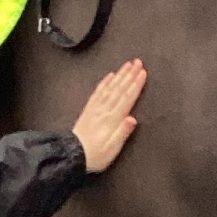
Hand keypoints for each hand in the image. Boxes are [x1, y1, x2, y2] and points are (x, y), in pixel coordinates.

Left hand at [73, 59, 146, 173]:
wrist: (72, 155)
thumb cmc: (95, 155)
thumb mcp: (112, 148)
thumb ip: (123, 133)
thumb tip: (133, 119)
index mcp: (112, 119)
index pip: (127, 98)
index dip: (136, 85)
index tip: (143, 73)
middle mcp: (104, 110)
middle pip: (119, 89)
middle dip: (129, 75)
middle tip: (138, 62)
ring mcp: (95, 108)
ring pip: (110, 87)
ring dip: (119, 75)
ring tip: (127, 64)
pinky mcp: (89, 109)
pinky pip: (98, 92)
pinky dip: (104, 82)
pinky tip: (110, 75)